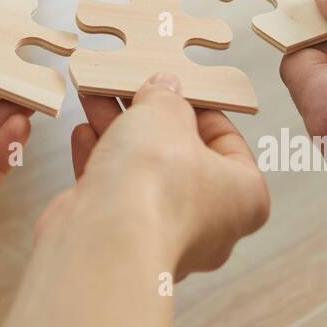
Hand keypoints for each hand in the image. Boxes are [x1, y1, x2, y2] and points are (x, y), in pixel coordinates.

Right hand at [5, 76, 266, 326]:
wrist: (104, 239)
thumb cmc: (155, 184)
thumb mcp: (165, 114)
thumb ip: (165, 97)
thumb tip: (164, 89)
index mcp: (243, 195)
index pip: (227, 141)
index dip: (197, 107)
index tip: (173, 87)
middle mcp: (210, 223)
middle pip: (179, 155)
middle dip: (147, 117)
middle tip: (129, 89)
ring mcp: (165, 235)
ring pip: (142, 173)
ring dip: (116, 133)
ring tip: (95, 100)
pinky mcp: (123, 239)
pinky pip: (114, 193)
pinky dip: (99, 161)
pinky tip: (83, 134)